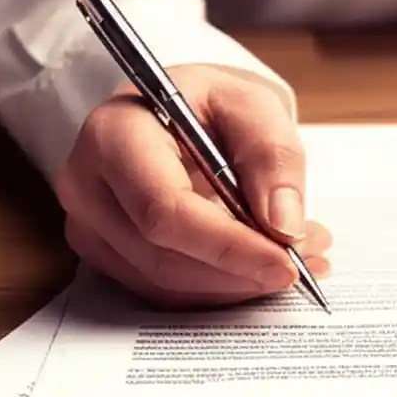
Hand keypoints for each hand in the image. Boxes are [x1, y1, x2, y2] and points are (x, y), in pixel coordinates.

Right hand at [55, 64, 331, 307]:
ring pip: (170, 285)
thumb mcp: (252, 104)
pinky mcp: (110, 258)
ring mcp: (92, 229)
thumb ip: (273, 157)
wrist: (174, 112)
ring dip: (241, 284)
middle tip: (308, 261)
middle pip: (166, 258)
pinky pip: (170, 293)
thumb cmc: (208, 103)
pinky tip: (265, 268)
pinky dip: (225, 288)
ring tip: (300, 260)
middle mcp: (88, 187)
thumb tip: (283, 225)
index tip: (286, 263)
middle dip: (244, 269)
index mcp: (114, 136)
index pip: (164, 210)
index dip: (228, 246)